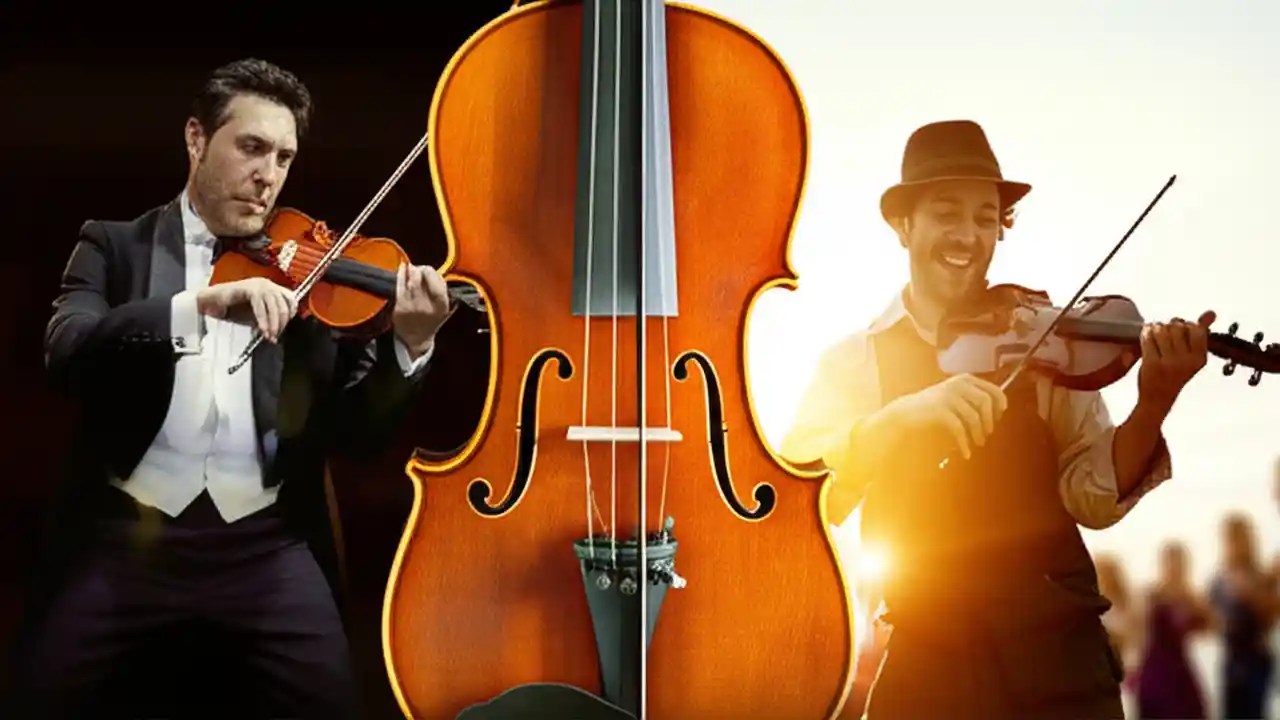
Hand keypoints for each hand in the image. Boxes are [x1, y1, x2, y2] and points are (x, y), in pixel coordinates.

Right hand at [196, 277, 296, 342]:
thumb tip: (281, 328)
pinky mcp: (250, 289)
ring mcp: (260, 285)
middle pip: (283, 306)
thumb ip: (270, 315)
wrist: (214, 299)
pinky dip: (263, 321)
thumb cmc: (234, 306)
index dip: (289, 316)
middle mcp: (268, 284)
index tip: (283, 329)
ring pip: (274, 308)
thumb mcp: (258, 310)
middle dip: (281, 324)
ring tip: (268, 336)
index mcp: (272, 287)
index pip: (290, 300)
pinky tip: (262, 330)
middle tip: (275, 337)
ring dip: (273, 325)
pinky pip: (261, 308)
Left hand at [393, 263, 450, 356]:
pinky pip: (400, 287)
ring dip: (409, 271)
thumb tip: (430, 269)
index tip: (428, 269)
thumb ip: (439, 289)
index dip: (431, 273)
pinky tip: (402, 269)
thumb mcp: (441, 307)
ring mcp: (412, 307)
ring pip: (410, 282)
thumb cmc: (431, 319)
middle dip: (419, 270)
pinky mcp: (400, 307)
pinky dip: (400, 275)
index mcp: (441, 306)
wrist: (417, 338)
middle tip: (418, 268)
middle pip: (422, 280)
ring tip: (410, 268)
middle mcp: (427, 306)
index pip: (437, 284)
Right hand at [881, 374, 1007, 459]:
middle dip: (989, 420)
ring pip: (974, 417)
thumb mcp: (954, 396)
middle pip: (985, 402)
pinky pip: (959, 428)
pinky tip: (966, 452)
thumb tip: (997, 410)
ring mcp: (948, 396)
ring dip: (978, 433)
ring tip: (978, 442)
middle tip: (988, 433)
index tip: (1000, 416)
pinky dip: (964, 442)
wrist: (906, 412)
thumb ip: (972, 398)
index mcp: (964, 379)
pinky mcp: (940, 410)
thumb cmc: (933, 407)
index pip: (992, 389)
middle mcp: (957, 384)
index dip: (1000, 404)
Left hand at [1134, 310, 1213, 414]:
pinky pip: (1148, 338)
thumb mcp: (1192, 357)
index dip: (1185, 325)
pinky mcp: (1152, 363)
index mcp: (1200, 358)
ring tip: (1153, 333)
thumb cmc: (1174, 376)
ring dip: (1154, 328)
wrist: (1157, 400)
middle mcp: (1187, 361)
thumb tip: (1210, 313)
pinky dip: (1145, 334)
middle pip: (1177, 327)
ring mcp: (1169, 362)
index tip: (1178, 330)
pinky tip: (1145, 336)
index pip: (1196, 329)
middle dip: (1167, 325)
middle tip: (1162, 331)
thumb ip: (1200, 334)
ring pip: (1161, 330)